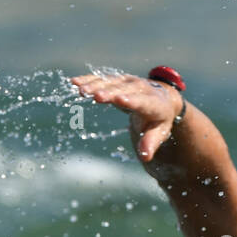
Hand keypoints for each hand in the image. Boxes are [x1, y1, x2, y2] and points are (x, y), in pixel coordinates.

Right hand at [70, 71, 184, 165]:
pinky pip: (102, 79)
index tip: (120, 100)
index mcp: (154, 103)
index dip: (131, 101)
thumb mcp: (159, 133)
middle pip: (124, 90)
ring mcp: (128, 82)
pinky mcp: (117, 80)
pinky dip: (89, 80)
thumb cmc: (159, 120)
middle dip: (110, 93)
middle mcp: (141, 88)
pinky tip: (75, 82)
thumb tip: (145, 156)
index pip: (143, 102)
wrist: (161, 98)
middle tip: (96, 96)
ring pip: (111, 83)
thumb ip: (150, 142)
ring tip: (82, 91)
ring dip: (96, 85)